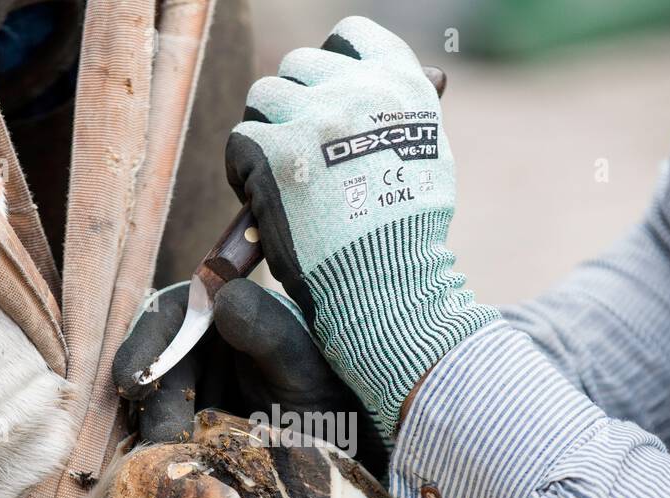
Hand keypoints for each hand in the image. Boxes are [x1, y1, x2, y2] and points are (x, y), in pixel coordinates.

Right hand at [112, 279, 389, 477]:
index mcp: (228, 320)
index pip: (170, 318)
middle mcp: (205, 354)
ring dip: (162, 438)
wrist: (349, 463)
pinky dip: (172, 459)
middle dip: (155, 405)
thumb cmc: (337, 403)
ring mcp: (196, 398)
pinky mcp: (195, 439)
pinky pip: (169, 445)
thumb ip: (270, 333)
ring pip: (156, 412)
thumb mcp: (309, 370)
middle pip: (155, 370)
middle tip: (166, 442)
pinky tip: (185, 474)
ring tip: (180, 463)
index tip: (134, 380)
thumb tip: (223, 297)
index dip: (145, 346)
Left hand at [227, 16, 497, 436]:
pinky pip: (240, 139)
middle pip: (299, 66)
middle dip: (294, 106)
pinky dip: (243, 168)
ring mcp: (314, 118)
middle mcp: (358, 91)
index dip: (331, 67)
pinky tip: (261, 198)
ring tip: (280, 177)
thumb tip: (426, 74)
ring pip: (263, 97)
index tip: (327, 103)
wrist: (387, 288)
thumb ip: (405, 114)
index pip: (351, 36)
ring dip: (265, 133)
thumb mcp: (429, 157)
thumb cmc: (408, 238)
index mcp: (401, 86)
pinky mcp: (276, 152)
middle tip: (299, 155)